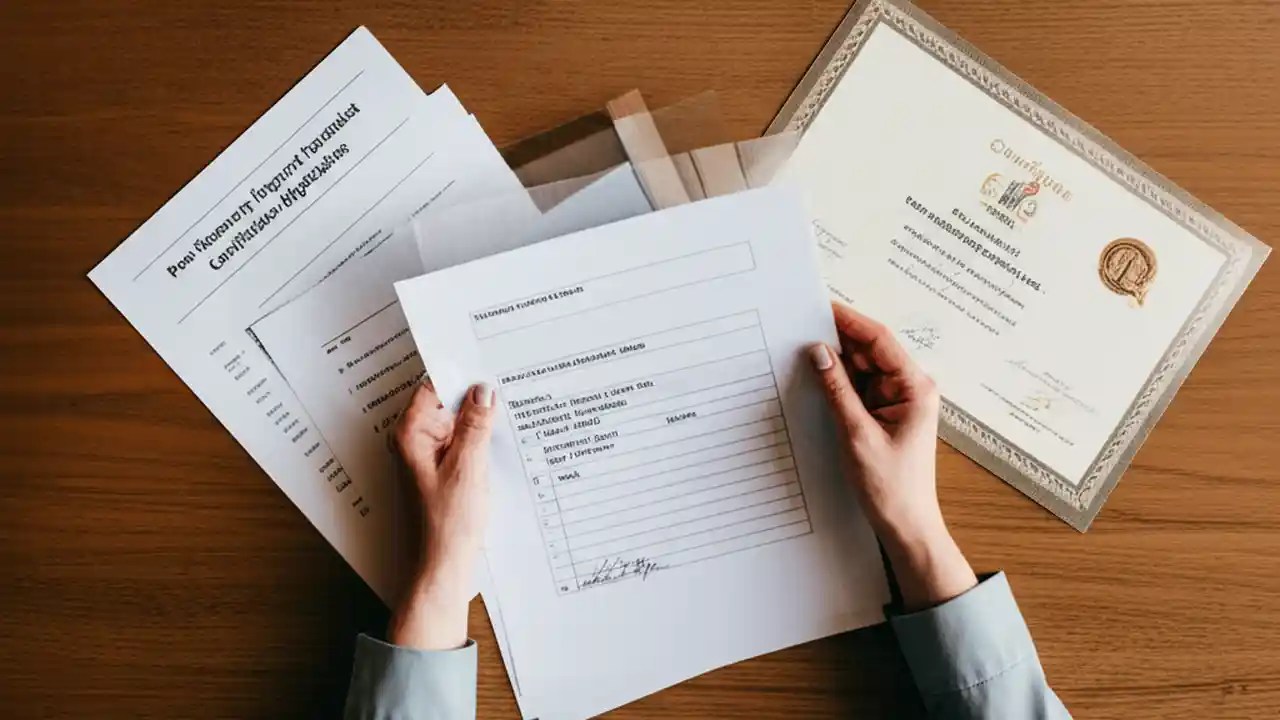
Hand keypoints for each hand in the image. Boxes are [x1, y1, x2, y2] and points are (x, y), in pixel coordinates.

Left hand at [387, 380, 494, 649]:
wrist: (442, 569)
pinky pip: (462, 447)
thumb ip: (476, 425)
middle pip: (447, 405)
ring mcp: (428, 459)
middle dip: (475, 401)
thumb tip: (483, 391)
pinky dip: (479, 445)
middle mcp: (415, 443)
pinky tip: (497, 448)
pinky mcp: (442, 474)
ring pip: (458, 426)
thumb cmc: (447, 525)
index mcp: (411, 435)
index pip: (433, 387)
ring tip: (504, 424)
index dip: (460, 376)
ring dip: (480, 425)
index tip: (487, 368)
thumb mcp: (468, 468)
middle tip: (506, 394)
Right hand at [809, 303, 975, 610]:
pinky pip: (858, 387)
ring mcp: (896, 400)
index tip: (820, 307)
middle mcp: (909, 387)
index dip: (849, 320)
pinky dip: (838, 382)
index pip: (879, 340)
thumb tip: (819, 352)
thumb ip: (837, 390)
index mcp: (915, 387)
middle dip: (837, 339)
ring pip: (861, 368)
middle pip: (869, 350)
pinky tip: (815, 378)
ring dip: (836, 362)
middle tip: (800, 328)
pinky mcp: (883, 413)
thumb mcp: (857, 435)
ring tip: (801, 352)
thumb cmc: (891, 486)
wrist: (906, 525)